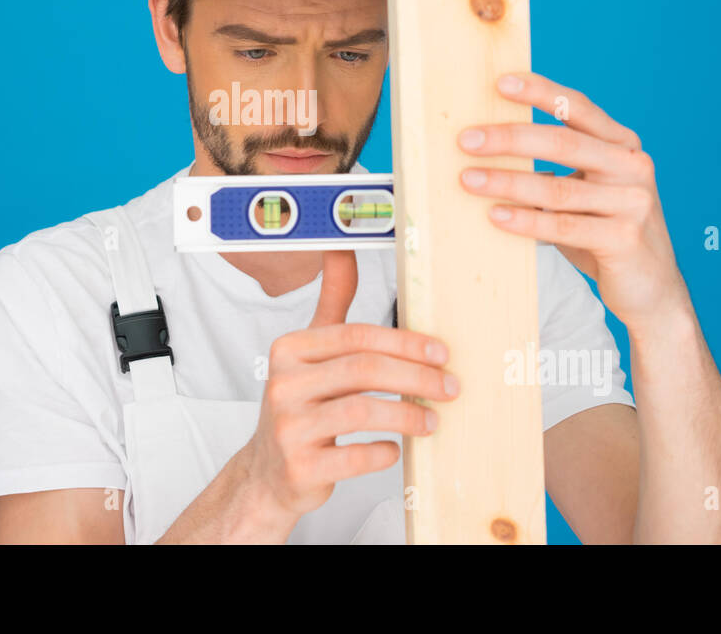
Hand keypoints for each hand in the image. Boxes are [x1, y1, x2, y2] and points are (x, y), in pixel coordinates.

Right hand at [240, 250, 458, 519]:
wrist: (269, 473)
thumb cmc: (302, 405)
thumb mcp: (311, 352)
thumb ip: (332, 302)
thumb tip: (342, 247)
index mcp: (289, 350)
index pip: (356, 336)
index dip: (405, 343)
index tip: (442, 352)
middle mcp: (282, 384)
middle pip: (362, 369)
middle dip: (416, 377)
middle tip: (450, 387)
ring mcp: (288, 427)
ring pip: (361, 411)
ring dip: (407, 415)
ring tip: (432, 421)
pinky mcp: (299, 467)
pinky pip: (354, 457)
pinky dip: (382, 453)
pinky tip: (395, 449)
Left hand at [457, 71, 691, 332]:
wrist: (652, 289)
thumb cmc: (605, 234)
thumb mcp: (585, 194)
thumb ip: (554, 171)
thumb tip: (486, 153)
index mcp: (622, 145)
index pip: (578, 108)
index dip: (539, 92)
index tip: (501, 82)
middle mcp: (633, 166)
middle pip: (564, 143)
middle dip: (510, 138)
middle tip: (467, 139)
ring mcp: (634, 202)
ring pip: (558, 188)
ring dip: (507, 182)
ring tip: (468, 179)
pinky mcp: (625, 239)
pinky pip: (565, 226)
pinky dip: (526, 221)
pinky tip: (495, 216)